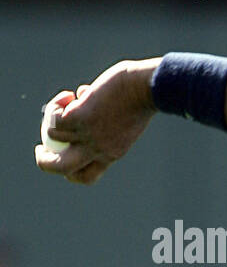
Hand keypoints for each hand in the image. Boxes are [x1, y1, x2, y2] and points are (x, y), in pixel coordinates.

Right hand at [34, 59, 157, 184]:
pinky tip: (71, 94)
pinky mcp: (79, 118)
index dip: (70, 172)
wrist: (146, 90)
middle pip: (62, 169)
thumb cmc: (138, 102)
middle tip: (40, 149)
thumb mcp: (121, 123)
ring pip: (52, 134)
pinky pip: (55, 117)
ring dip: (54, 116)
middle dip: (44, 162)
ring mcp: (88, 134)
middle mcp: (98, 149)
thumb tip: (79, 102)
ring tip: (69, 99)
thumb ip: (102, 124)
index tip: (62, 157)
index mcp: (111, 155)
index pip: (87, 177)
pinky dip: (57, 104)